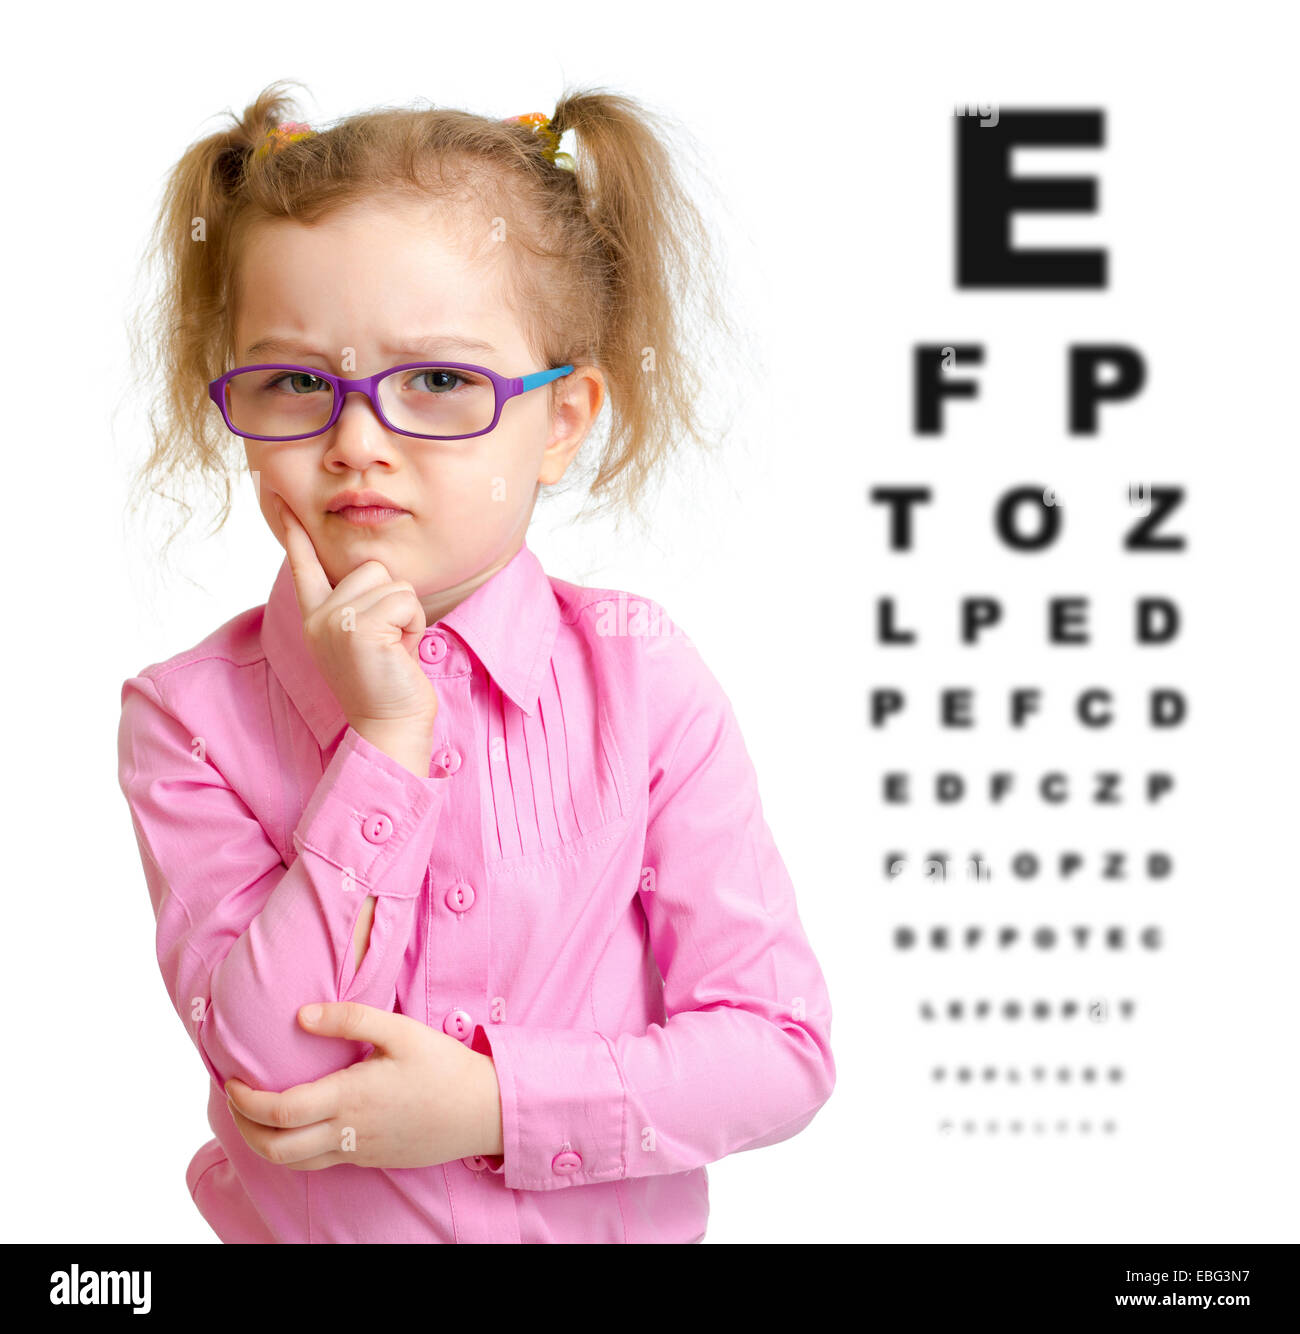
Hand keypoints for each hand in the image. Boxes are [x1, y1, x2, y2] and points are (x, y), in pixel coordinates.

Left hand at [223, 1002, 503, 1169]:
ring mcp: (359, 1152)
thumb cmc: (444, 1066)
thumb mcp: (401, 1031)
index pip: (280, 1110)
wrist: (483, 1110)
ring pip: (294, 1164)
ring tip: (256, 1116)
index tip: (233, 1081)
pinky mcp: (371, 1160)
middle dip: (244, 1128)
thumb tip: (302, 1015)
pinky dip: (295, 1150)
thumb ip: (350, 1019)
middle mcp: (349, 1132)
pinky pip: (320, 1164)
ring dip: (265, 1144)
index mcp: (351, 1097)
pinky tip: (298, 1127)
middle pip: (276, 1148)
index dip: (247, 1101)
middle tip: (234, 1102)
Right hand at [270, 493, 438, 730]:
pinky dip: (415, 625)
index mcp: (316, 615)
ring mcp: (335, 620)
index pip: (303, 562)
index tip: (274, 492)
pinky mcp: (358, 627)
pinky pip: (406, 600)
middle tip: (390, 642)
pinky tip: (401, 652)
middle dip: (395, 601)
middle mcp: (319, 615)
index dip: (292, 527)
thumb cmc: (388, 681)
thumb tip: (372, 570)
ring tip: (395, 648)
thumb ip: (362, 603)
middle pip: (372, 567)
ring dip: (407, 614)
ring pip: (392, 582)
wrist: (390, 725)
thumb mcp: (367, 634)